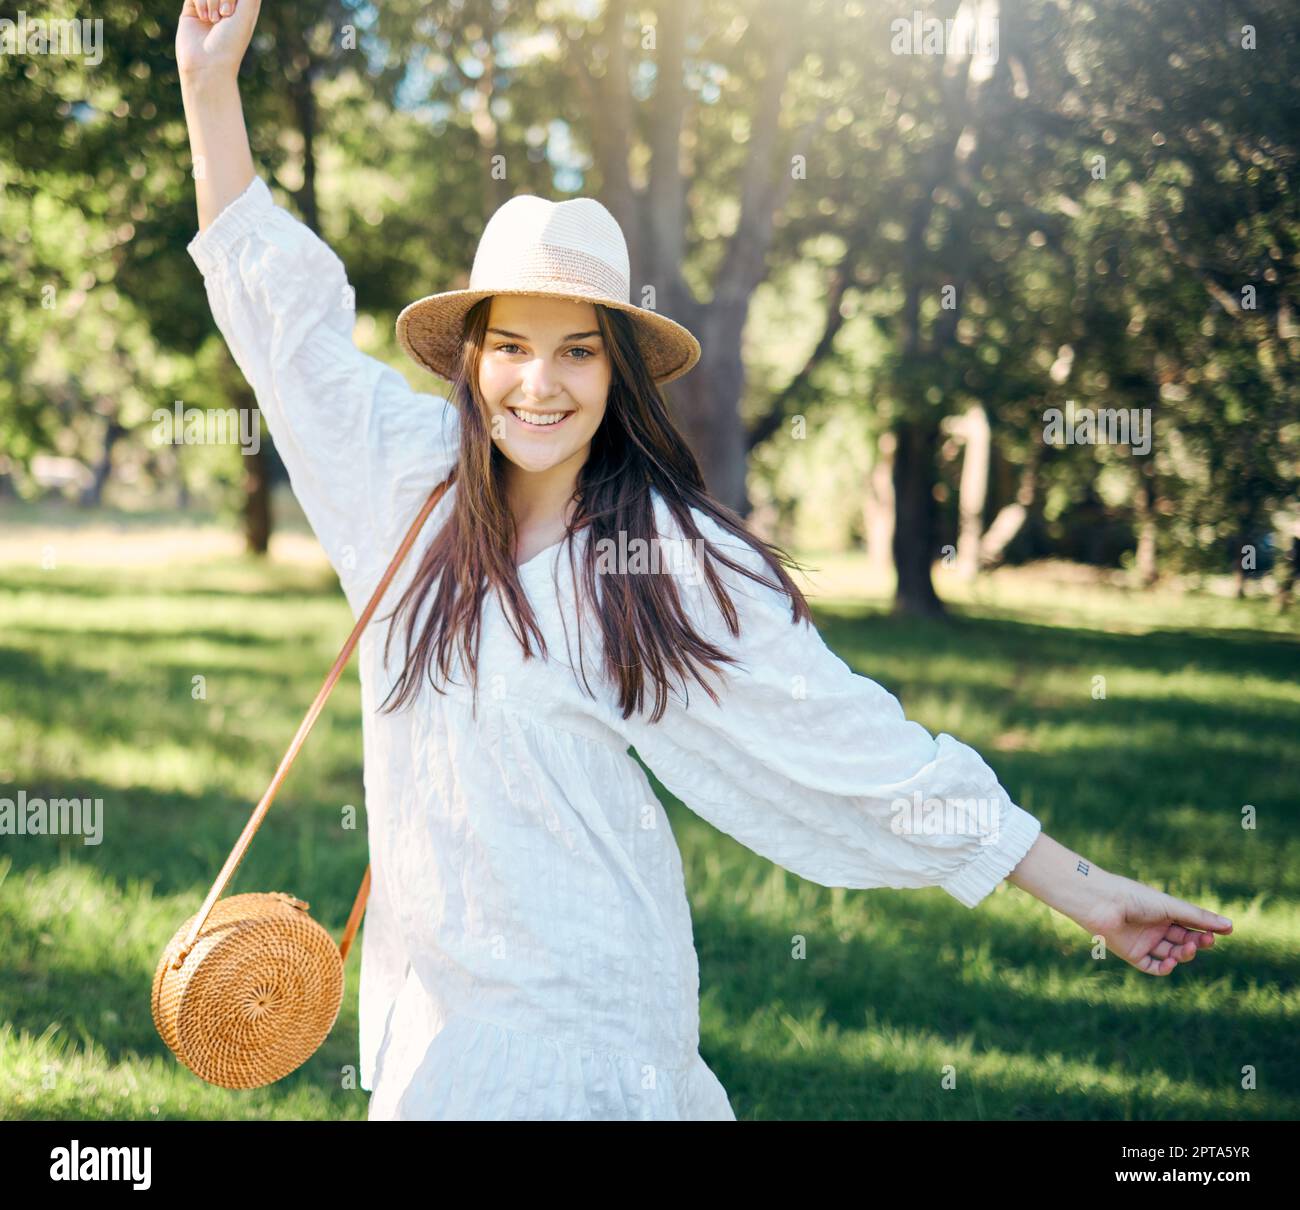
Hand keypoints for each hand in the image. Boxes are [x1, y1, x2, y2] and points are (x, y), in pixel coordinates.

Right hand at [176, 0, 260, 80]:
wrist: (207, 64)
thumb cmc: (230, 43)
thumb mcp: (245, 14)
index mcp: (245, 6)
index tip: (231, 13)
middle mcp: (228, 4)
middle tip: (226, 16)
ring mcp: (209, 5)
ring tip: (213, 21)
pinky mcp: (192, 7)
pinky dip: (200, 1)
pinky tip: (204, 18)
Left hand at [1078, 872, 1232, 975]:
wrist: (1101, 902)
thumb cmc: (1135, 898)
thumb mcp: (1170, 907)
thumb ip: (1198, 917)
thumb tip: (1229, 925)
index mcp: (1164, 912)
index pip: (1192, 925)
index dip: (1206, 929)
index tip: (1223, 931)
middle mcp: (1155, 928)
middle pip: (1184, 941)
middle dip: (1197, 942)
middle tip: (1205, 940)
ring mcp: (1144, 942)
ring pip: (1172, 955)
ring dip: (1184, 954)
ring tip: (1187, 946)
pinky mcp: (1132, 955)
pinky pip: (1153, 967)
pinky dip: (1165, 968)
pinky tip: (1171, 962)